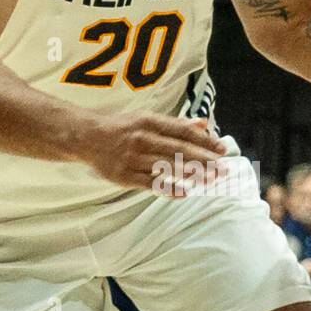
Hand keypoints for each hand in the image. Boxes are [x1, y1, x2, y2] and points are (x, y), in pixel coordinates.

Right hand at [81, 112, 226, 196]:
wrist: (87, 137)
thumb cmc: (122, 127)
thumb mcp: (146, 118)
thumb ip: (175, 123)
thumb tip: (203, 124)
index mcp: (149, 122)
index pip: (183, 132)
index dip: (205, 141)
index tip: (222, 149)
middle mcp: (142, 139)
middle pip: (179, 151)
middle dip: (205, 160)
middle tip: (223, 169)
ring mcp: (133, 159)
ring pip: (168, 168)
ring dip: (192, 175)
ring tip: (210, 180)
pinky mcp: (125, 176)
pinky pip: (152, 185)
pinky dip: (170, 189)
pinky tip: (186, 192)